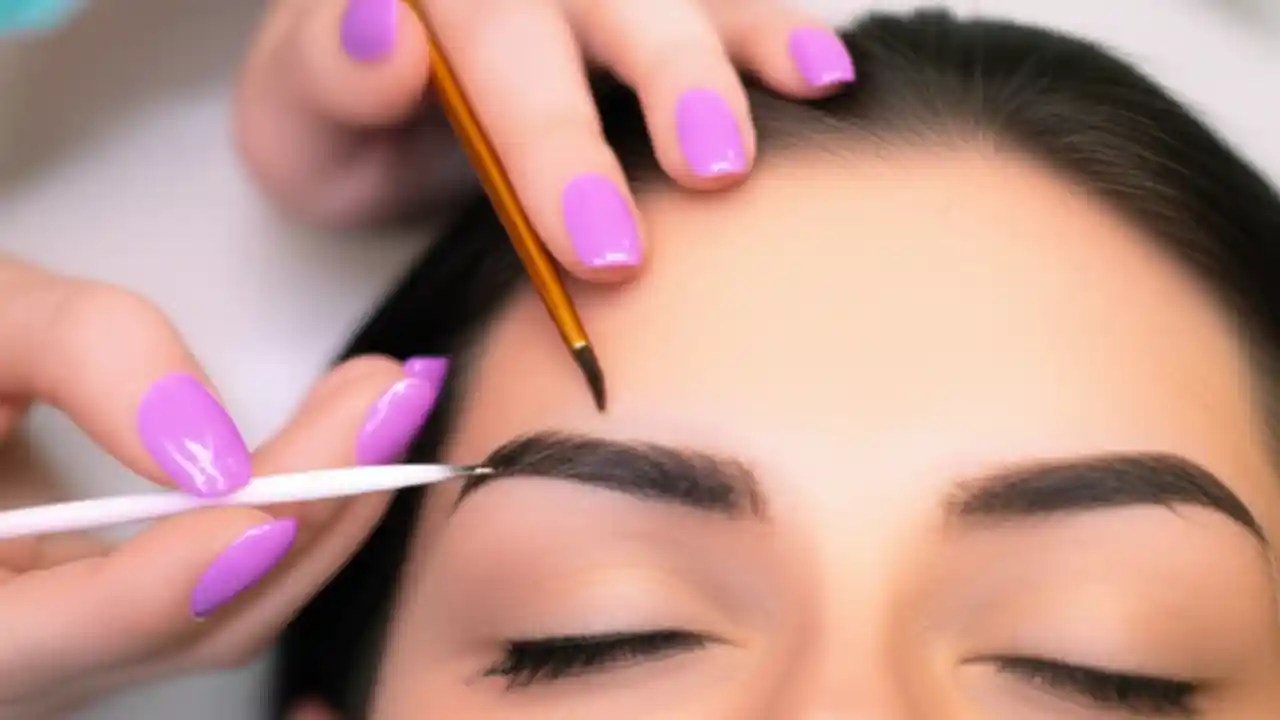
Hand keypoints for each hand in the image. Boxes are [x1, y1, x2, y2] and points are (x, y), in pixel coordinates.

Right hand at [0, 255, 446, 716]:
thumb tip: (214, 447)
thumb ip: (87, 354)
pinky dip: (293, 517)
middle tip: (388, 399)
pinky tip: (341, 440)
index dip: (172, 583)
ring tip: (384, 399)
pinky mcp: (125, 618)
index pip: (47, 638)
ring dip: (323, 511)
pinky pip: (229, 591)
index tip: (272, 508)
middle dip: (303, 515)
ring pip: (229, 620)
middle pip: (186, 631)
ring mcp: (77, 651)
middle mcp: (14, 663)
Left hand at [236, 0, 854, 279]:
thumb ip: (325, 78)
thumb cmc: (355, 120)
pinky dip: (778, 29)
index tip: (603, 246)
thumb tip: (387, 36)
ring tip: (803, 95)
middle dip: (666, 84)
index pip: (491, 47)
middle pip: (603, 4)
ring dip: (740, 46)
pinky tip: (825, 73)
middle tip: (712, 172)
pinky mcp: (657, 0)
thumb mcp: (296, 120)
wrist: (397, 88)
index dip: (553, 144)